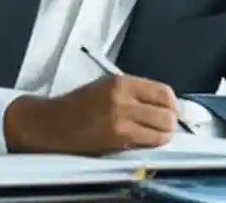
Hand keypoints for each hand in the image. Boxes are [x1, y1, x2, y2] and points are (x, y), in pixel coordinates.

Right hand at [3, 74, 178, 154]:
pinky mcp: (118, 139)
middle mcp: (123, 99)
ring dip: (164, 133)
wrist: (54, 124)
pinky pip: (149, 142)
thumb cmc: (78, 105)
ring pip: (162, 129)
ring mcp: (122, 120)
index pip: (163, 92)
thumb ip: (133, 93)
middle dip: (170, 120)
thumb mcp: (106, 88)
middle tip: (165, 124)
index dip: (171, 103)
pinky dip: (152, 142)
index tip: (169, 109)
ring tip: (156, 133)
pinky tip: (145, 140)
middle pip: (167, 112)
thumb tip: (162, 104)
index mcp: (121, 82)